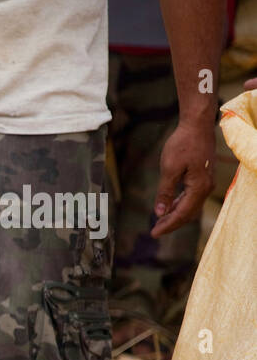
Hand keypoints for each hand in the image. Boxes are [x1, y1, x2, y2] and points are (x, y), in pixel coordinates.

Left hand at [151, 116, 215, 237]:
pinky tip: (169, 206)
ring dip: (175, 214)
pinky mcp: (203, 176)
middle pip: (188, 213)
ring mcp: (206, 182)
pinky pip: (192, 196)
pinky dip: (180, 204)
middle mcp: (206, 187)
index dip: (168, 225)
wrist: (197, 125)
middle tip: (155, 231)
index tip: (154, 233)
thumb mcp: (169, 169)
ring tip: (160, 221)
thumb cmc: (183, 144)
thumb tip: (160, 212)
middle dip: (171, 223)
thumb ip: (165, 192)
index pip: (182, 213)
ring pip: (190, 205)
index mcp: (199, 187)